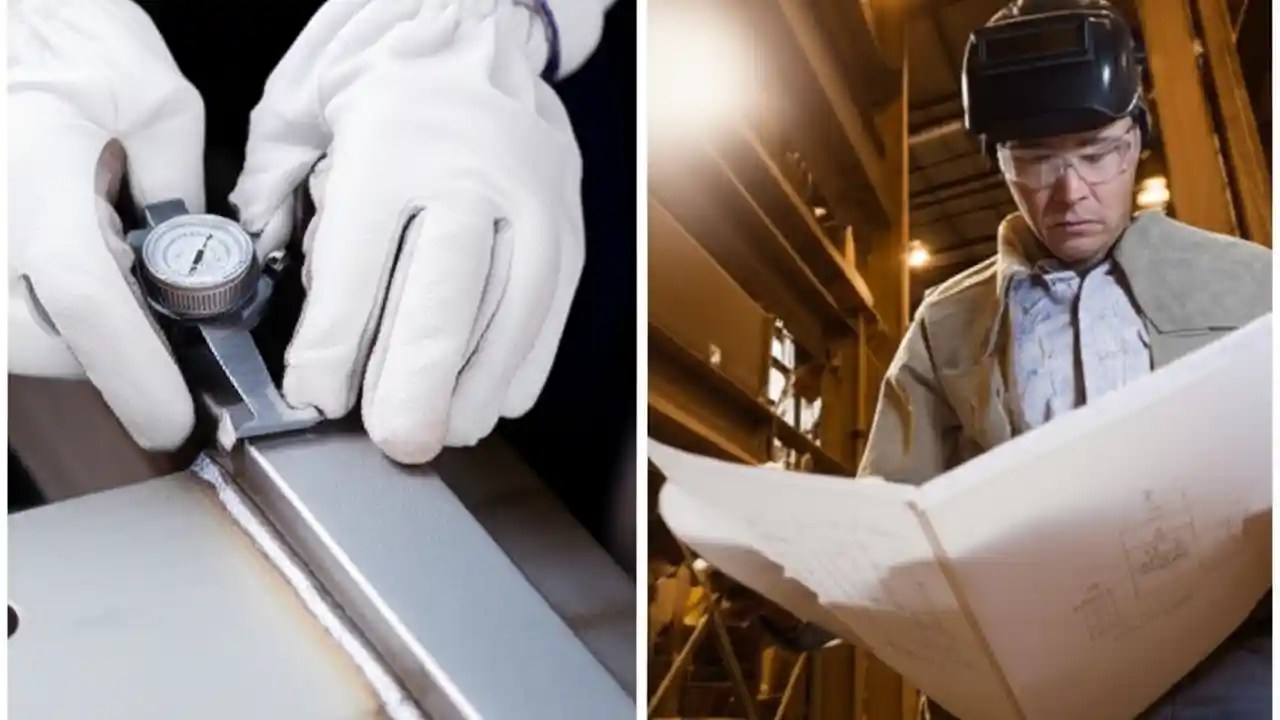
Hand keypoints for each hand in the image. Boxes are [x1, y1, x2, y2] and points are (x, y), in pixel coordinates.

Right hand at [8, 0, 205, 450]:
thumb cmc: (51, 22)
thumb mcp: (149, 91)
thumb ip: (181, 185)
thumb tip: (198, 255)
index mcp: (33, 177)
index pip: (88, 307)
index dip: (138, 378)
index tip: (174, 417)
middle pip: (40, 346)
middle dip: (108, 353)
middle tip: (150, 320)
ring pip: (10, 338)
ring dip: (66, 331)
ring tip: (98, 261)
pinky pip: (0, 310)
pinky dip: (34, 304)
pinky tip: (64, 254)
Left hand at [231, 0, 584, 463]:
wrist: (481, 8)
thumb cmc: (383, 52)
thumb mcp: (298, 104)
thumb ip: (276, 193)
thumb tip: (262, 274)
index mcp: (392, 145)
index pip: (359, 273)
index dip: (333, 350)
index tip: (316, 392)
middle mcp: (472, 173)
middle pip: (446, 302)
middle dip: (415, 387)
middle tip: (397, 442)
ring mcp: (535, 196)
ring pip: (513, 314)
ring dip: (476, 387)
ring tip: (444, 431)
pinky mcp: (572, 215)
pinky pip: (556, 304)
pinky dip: (527, 360)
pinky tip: (496, 394)